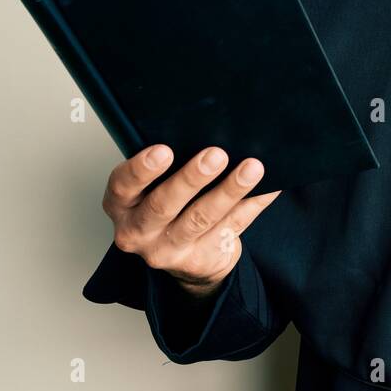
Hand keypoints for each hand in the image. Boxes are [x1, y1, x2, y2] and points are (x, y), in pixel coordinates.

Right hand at [101, 144, 280, 297]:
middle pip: (164, 205)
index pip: (123, 186)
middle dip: (192, 178)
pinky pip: (232, 226)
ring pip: (201, 218)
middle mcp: (138, 231)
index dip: (142, 169)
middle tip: (216, 155)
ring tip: (251, 168)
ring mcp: (168, 250)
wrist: (186, 256)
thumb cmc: (168, 206)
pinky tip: (269, 187)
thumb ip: (169, 165)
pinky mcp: (199, 260)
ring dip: (229, 190)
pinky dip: (253, 203)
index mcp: (121, 204)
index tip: (164, 150)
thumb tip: (209, 130)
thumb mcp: (153, 187)